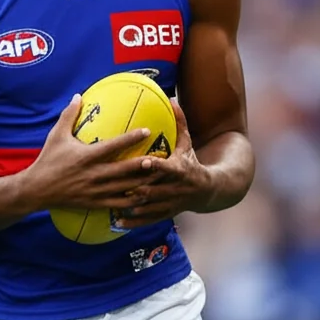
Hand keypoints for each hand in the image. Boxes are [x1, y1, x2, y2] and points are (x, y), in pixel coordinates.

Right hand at [22, 94, 161, 211]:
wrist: (36, 189)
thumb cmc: (48, 160)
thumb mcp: (56, 135)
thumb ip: (69, 115)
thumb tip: (77, 96)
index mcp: (87, 156)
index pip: (114, 146)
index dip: (132, 138)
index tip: (147, 131)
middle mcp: (95, 174)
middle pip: (126, 169)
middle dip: (145, 164)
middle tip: (161, 158)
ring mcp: (96, 190)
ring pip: (126, 188)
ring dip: (143, 183)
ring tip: (159, 178)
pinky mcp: (95, 203)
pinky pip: (118, 204)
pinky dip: (132, 201)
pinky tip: (143, 196)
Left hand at [114, 99, 210, 229]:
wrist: (207, 190)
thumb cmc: (191, 161)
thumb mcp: (187, 142)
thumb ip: (179, 122)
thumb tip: (171, 98)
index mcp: (179, 169)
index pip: (166, 167)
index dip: (156, 165)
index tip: (143, 161)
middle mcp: (175, 188)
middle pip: (155, 189)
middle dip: (138, 188)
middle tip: (117, 185)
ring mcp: (170, 203)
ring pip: (149, 206)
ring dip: (132, 206)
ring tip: (112, 204)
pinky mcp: (166, 213)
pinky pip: (148, 219)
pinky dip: (133, 221)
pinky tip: (117, 221)